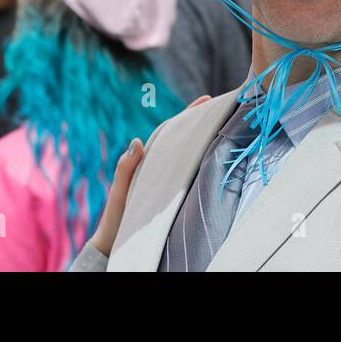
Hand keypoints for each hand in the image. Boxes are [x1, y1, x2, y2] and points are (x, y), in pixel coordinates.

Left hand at [88, 98, 210, 256]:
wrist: (116, 242)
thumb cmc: (117, 216)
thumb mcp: (121, 189)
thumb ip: (126, 167)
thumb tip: (137, 140)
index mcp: (149, 160)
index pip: (170, 131)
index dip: (187, 115)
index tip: (205, 99)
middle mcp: (160, 166)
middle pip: (182, 139)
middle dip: (200, 122)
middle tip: (222, 107)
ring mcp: (168, 180)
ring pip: (188, 155)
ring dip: (204, 141)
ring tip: (225, 126)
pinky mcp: (174, 195)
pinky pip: (191, 175)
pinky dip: (204, 164)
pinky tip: (218, 161)